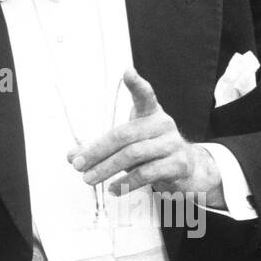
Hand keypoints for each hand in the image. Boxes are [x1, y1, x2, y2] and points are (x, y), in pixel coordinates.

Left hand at [68, 67, 224, 208]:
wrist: (189, 171)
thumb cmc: (151, 151)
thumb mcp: (126, 145)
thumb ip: (99, 148)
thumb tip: (71, 157)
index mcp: (150, 113)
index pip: (144, 95)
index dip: (136, 84)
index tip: (127, 72)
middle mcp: (163, 124)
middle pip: (124, 134)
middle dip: (97, 151)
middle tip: (78, 165)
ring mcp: (173, 144)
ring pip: (133, 154)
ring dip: (107, 168)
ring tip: (89, 179)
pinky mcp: (178, 165)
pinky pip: (147, 173)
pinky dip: (126, 182)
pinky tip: (113, 189)